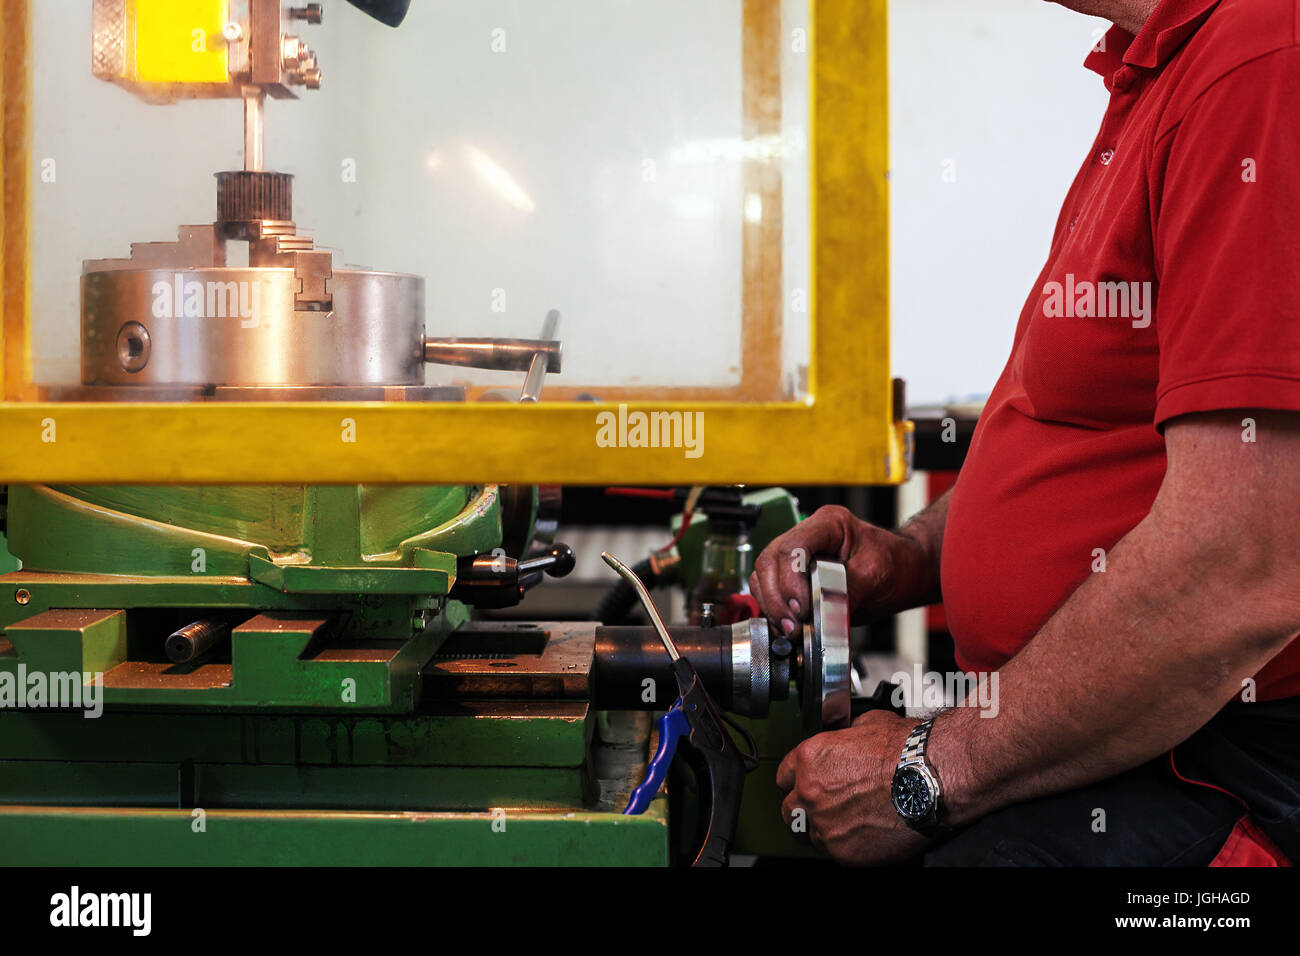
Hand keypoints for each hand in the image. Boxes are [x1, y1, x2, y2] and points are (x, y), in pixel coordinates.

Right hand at [750, 505, 937, 635]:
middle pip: (770, 561)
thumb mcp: (876, 576)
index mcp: (828, 523)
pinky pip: (771, 590)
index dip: (790, 581)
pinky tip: (786, 626)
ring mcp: (798, 554)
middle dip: (777, 597)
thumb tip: (821, 615)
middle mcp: (807, 534)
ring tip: (790, 628)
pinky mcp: (794, 575)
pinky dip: (774, 610)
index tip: (802, 609)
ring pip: (764, 576)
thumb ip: (846, 593)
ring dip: (772, 605)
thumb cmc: (895, 564)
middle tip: (793, 625)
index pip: (792, 547)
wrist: (903, 571)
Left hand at [776, 709, 931, 864]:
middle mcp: (811, 793)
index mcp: (810, 760)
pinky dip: (844, 845)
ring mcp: (826, 825)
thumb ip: (843, 737)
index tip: (804, 784)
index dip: (795, 780)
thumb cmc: (906, 752)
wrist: (931, 779)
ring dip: (821, 828)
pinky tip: (861, 834)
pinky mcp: (845, 852)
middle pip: (789, 808)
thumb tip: (844, 738)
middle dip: (803, 807)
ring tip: (843, 822)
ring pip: (808, 834)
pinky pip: (834, 852)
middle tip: (822, 806)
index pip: (783, 776)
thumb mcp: (865, 725)